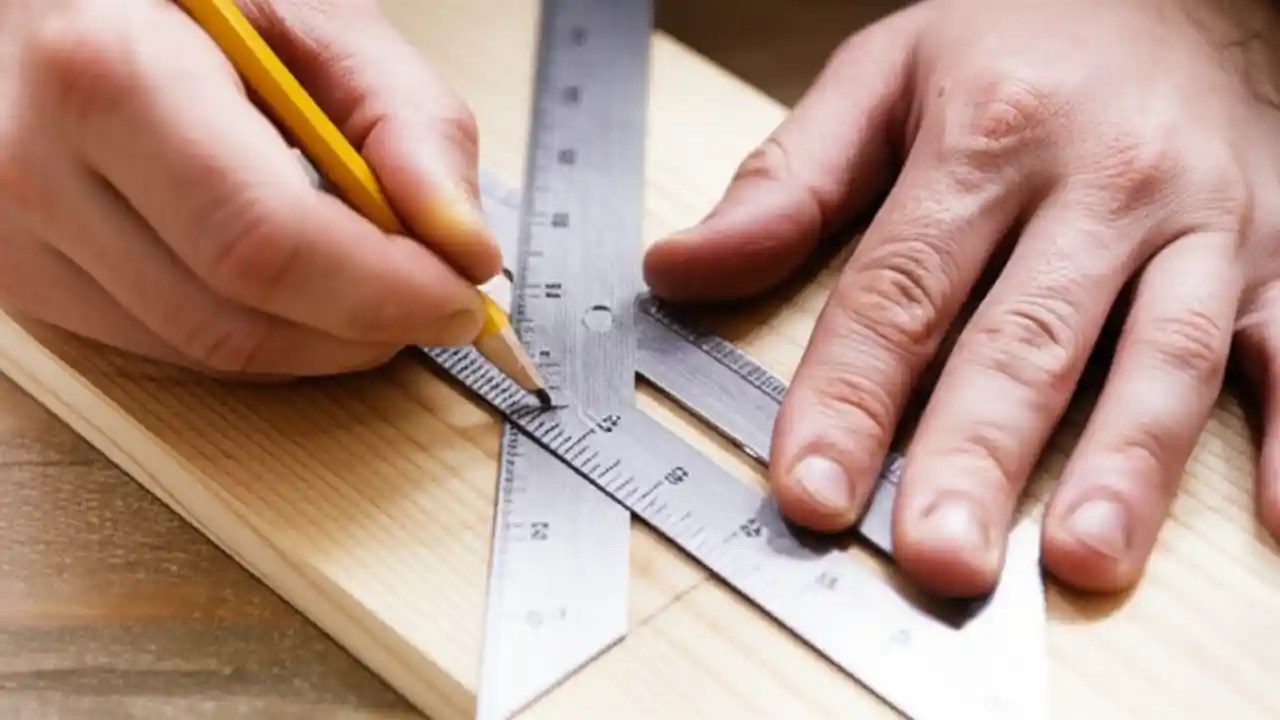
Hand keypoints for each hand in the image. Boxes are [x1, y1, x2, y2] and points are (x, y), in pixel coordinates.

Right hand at [0, 0, 499, 376]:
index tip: (461, 296)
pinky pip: (171, 349)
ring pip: (209, 354)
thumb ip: (405, 119)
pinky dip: (261, 331)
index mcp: (109, 71)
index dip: (382, 290)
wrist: (65, 3)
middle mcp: (35, 167)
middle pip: (236, 319)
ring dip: (321, 340)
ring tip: (368, 276)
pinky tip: (292, 280)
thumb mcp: (311, 15)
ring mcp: (17, 237)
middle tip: (434, 296)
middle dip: (366, 327)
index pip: (265, 240)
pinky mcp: (26, 280)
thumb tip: (463, 246)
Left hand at [645, 0, 1279, 596]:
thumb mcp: (885, 74)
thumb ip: (788, 181)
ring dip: (1126, 463)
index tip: (809, 488)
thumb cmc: (1018, 39)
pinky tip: (1274, 516)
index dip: (848, 394)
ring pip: (1161, 353)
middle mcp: (1101, 182)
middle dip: (976, 450)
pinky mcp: (1275, 253)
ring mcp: (1200, 222)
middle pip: (1026, 335)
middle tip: (936, 554)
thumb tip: (680, 267)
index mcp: (988, 134)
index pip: (900, 287)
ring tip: (1080, 559)